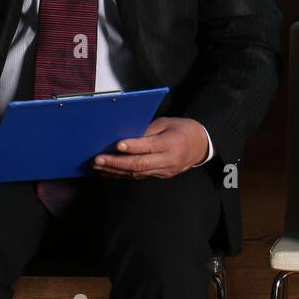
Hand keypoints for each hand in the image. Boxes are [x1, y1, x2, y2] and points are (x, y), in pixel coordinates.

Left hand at [93, 117, 207, 178]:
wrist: (200, 145)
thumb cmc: (182, 129)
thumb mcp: (167, 123)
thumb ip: (148, 129)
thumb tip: (125, 134)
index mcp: (171, 143)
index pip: (149, 146)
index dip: (132, 146)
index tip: (117, 145)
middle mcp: (168, 159)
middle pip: (140, 164)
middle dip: (116, 162)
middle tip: (99, 159)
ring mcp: (164, 170)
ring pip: (137, 173)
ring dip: (116, 170)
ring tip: (99, 166)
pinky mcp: (160, 175)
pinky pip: (140, 176)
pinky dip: (123, 175)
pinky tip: (109, 172)